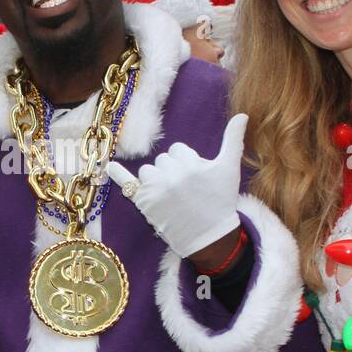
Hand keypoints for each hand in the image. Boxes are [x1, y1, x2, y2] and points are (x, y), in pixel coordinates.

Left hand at [106, 113, 246, 259]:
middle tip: (185, 192)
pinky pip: (126, 183)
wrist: (209, 236)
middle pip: (163, 160)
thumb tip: (242, 115)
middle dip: (172, 172)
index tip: (195, 180)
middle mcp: (171, 176)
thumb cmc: (221, 201)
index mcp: (191, 165)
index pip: (178, 150)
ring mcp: (156, 190)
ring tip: (170, 196)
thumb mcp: (230, 169)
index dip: (186, 163)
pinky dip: (117, 174)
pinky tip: (109, 166)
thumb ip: (234, 140)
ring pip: (148, 171)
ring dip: (156, 179)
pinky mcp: (144, 203)